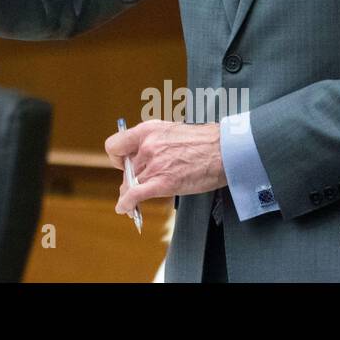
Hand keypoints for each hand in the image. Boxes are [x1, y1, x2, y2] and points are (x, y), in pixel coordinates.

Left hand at [104, 120, 226, 215]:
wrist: (225, 150)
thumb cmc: (204, 141)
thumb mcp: (171, 130)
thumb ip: (153, 141)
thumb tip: (141, 155)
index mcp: (147, 131)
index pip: (114, 145)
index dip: (117, 157)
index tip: (124, 163)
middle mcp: (147, 146)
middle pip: (125, 169)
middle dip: (130, 178)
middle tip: (139, 184)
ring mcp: (154, 164)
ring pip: (130, 183)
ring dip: (129, 193)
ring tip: (131, 201)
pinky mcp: (164, 183)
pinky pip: (135, 194)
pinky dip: (127, 203)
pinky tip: (124, 209)